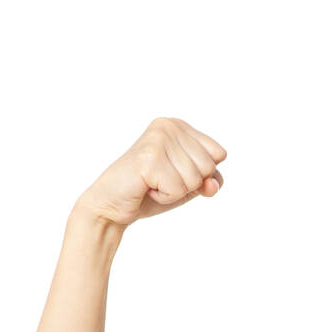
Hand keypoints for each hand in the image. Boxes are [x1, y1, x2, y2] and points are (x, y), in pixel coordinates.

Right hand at [75, 117, 226, 226]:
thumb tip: (211, 184)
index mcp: (179, 125)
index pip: (220, 154)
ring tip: (153, 182)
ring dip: (176, 191)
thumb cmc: (152, 190)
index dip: (203, 174)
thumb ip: (210, 180)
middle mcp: (168, 126)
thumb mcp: (189, 184)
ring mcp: (158, 140)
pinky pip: (179, 189)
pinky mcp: (149, 158)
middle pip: (209, 166)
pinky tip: (146, 187)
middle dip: (189, 183)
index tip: (176, 172)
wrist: (113, 204)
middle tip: (161, 179)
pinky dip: (165, 197)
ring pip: (195, 179)